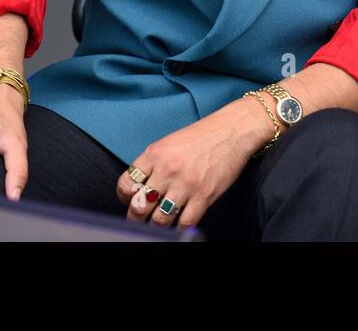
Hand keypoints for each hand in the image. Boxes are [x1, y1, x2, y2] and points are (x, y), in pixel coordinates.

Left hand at [116, 98, 269, 229]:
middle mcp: (167, 170)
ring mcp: (185, 184)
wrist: (232, 130)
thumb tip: (140, 188)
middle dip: (137, 217)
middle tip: (141, 219)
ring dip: (157, 225)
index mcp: (155, 154)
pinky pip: (185, 223)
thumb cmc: (202, 137)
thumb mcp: (170, 143)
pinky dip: (180, 227)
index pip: (126, 184)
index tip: (130, 200)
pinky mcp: (204, 196)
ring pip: (160, 220)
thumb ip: (153, 164)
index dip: (124, 197)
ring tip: (160, 222)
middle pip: (139, 206)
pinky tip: (180, 221)